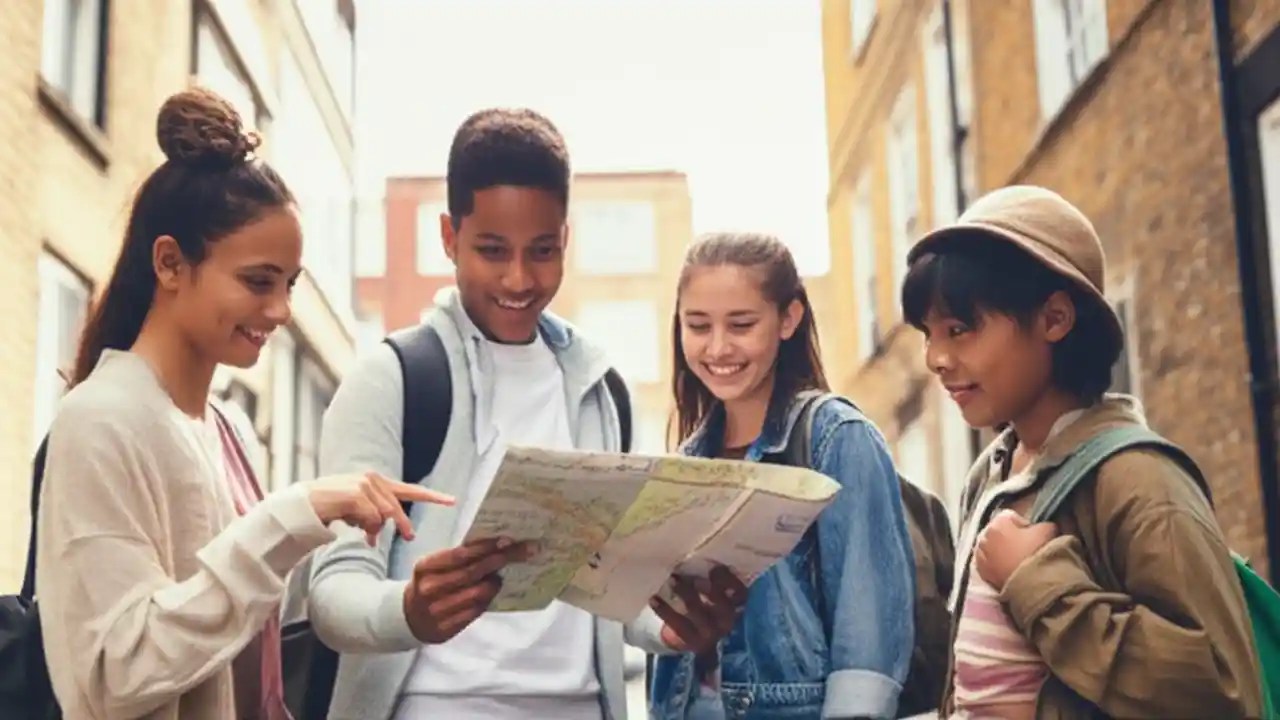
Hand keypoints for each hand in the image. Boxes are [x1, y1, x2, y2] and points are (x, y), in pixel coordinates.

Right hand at [306, 472, 454, 545]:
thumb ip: (374, 514)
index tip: (452, 501)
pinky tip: (351, 524)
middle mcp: (373, 479)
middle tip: (410, 537)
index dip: (432, 497)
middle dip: (401, 525)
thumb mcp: (357, 510)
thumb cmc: (328, 507)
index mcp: (377, 482)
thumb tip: (381, 529)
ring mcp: (364, 485)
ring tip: (358, 528)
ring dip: (371, 528)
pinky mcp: (356, 494)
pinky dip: (364, 527)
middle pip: (396, 509)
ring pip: (383, 517)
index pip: (410, 489)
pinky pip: (371, 519)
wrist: (302, 504)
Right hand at [403, 537, 537, 643]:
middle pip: (474, 572)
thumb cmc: (429, 583)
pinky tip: (493, 592)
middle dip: (502, 559)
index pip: (461, 554)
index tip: (508, 540)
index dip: (487, 547)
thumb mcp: (434, 567)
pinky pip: (476, 611)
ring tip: (502, 576)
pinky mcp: (447, 629)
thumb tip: (496, 545)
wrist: (408, 616)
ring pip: (478, 594)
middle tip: (525, 550)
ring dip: (495, 582)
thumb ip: (458, 557)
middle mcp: (430, 589)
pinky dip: (488, 599)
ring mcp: (438, 611)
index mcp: (425, 568)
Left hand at [650, 565, 747, 653]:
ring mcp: (711, 635)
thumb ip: (711, 579)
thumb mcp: (712, 593)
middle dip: (712, 591)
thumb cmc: (704, 604)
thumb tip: (698, 555)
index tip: (716, 567)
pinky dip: (665, 612)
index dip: (730, 581)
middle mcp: (727, 621)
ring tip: (672, 579)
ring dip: (687, 596)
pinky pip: (679, 627)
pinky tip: (654, 599)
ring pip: (700, 616)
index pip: (741, 593)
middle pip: (724, 607)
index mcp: (735, 605)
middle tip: (696, 577)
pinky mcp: (693, 643)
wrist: (695, 638)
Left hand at [974, 509, 1057, 590]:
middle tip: (1023, 548)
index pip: (1009, 517)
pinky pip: (988, 563)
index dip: (1023, 525)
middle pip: (998, 532)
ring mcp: (980, 555)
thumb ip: (1041, 523)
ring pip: (991, 548)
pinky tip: (1008, 570)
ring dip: (1000, 551)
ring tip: (1015, 560)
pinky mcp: (981, 572)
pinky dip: (995, 564)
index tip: (1031, 535)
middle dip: (1009, 537)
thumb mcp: (1047, 530)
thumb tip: (1040, 527)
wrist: (1031, 584)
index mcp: (997, 524)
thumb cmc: (1037, 553)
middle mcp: (984, 537)